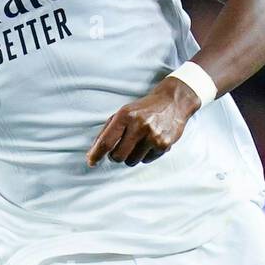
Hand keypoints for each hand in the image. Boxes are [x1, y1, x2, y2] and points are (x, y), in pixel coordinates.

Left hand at [86, 76, 200, 166]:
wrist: (172, 102)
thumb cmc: (143, 109)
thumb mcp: (124, 112)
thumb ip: (108, 130)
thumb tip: (93, 152)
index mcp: (126, 115)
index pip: (107, 141)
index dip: (96, 154)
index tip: (91, 162)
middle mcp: (139, 125)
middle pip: (118, 156)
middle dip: (115, 157)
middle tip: (118, 150)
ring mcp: (153, 136)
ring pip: (132, 161)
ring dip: (131, 156)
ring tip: (138, 143)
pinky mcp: (164, 145)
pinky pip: (146, 160)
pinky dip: (144, 155)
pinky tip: (150, 142)